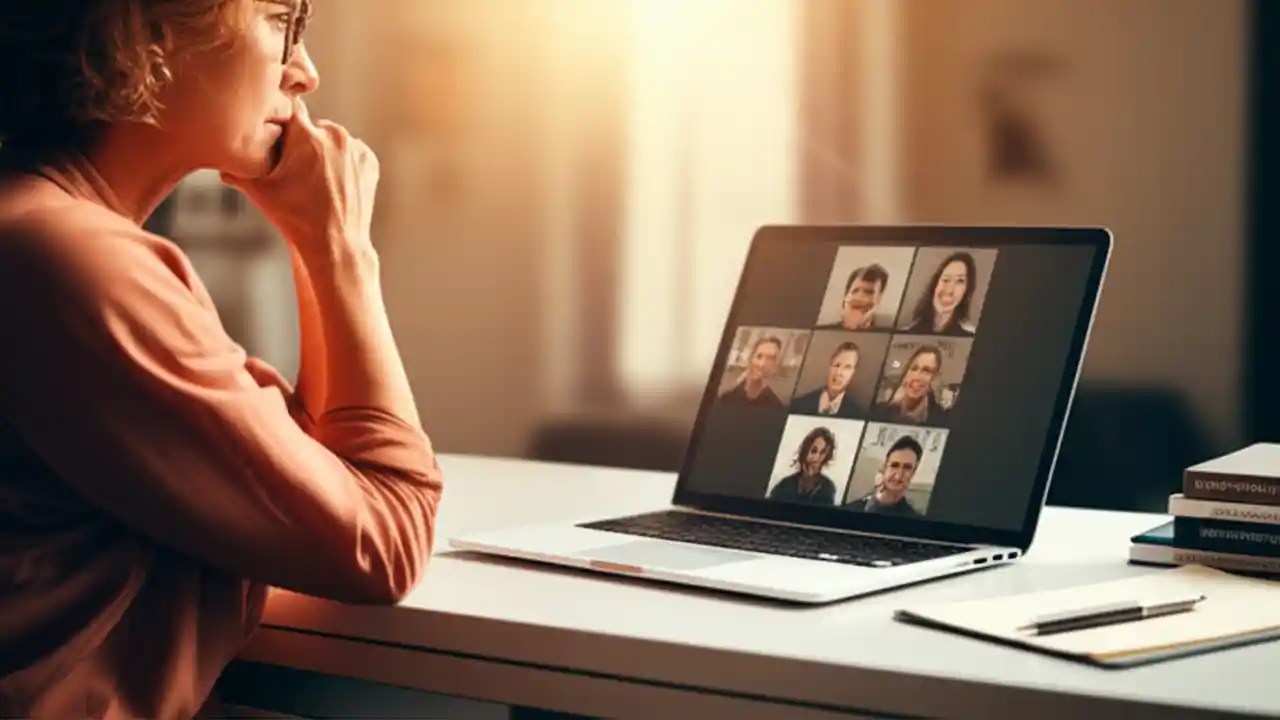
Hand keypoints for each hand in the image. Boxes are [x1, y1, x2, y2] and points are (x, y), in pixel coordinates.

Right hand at [221, 97, 379, 257]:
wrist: (335, 243)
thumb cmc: (294, 217)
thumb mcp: (259, 190)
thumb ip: (237, 167)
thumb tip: (218, 157)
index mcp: (306, 135)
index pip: (287, 111)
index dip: (279, 123)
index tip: (275, 136)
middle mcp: (334, 134)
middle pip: (311, 127)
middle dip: (301, 142)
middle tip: (294, 169)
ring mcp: (355, 148)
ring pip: (331, 140)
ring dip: (322, 152)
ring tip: (314, 180)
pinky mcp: (369, 161)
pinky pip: (350, 152)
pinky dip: (342, 162)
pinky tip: (332, 183)